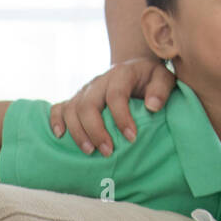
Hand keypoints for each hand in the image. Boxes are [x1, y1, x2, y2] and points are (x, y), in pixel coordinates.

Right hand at [49, 57, 174, 156]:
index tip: (131, 138)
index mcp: (122, 73)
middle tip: (107, 152)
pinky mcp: (77, 98)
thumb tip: (152, 106)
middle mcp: (100, 81)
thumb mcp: (164, 78)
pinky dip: (55, 121)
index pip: (116, 95)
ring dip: (78, 132)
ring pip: (72, 109)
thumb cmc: (151, 78)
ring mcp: (86, 90)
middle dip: (96, 131)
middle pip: (88, 105)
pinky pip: (59, 107)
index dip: (122, 118)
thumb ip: (161, 89)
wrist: (137, 69)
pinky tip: (60, 136)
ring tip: (90, 151)